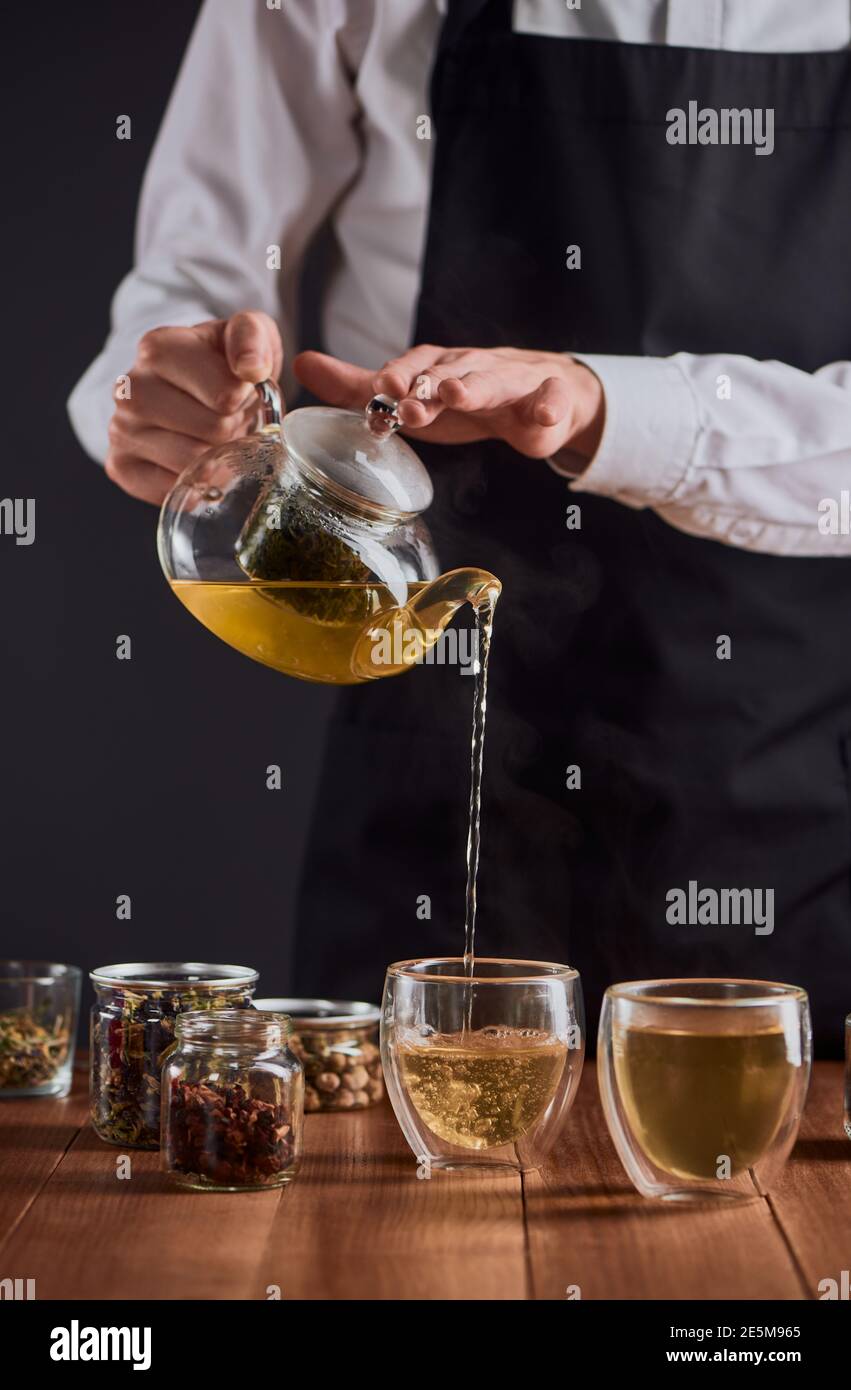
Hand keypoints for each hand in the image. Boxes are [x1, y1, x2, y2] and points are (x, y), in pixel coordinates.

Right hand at [106, 310, 283, 502]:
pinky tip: (194, 460)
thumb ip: (252, 336)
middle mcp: (130, 389)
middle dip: (232, 428)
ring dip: (217, 456)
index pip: (225, 396)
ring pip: (195, 464)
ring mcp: (120, 429)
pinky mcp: (121, 467)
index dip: (244, 398)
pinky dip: (195, 483)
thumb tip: (250, 370)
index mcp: (158, 349)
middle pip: (213, 432)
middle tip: (225, 415)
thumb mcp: (248, 333)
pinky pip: (175, 491)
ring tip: (209, 434)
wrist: (195, 391)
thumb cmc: (224, 363)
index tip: (238, 389)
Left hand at [293, 345, 603, 459]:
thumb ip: (358, 386)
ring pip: (493, 383)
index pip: (414, 369)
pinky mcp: (546, 401)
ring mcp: (512, 383)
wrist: (535, 394)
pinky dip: (550, 405)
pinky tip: (546, 413)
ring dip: (475, 387)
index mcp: (438, 366)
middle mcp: (472, 367)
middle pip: (449, 375)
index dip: (398, 378)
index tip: (381, 390)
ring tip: (460, 395)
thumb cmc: (463, 396)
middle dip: (431, 387)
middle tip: (412, 404)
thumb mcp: (410, 394)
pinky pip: (550, 401)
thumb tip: (301, 363)